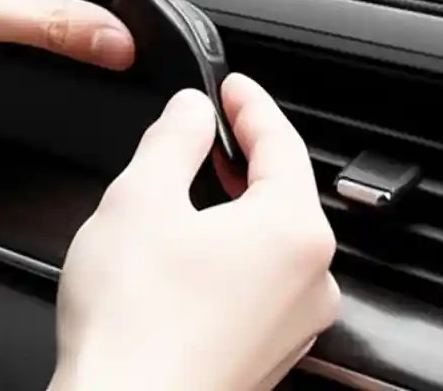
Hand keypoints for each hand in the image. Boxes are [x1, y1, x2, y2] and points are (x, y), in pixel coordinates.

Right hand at [50, 74, 339, 390]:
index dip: (251, 105)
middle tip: (205, 131)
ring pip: (270, 243)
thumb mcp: (140, 198)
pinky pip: (258, 286)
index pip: (282, 142)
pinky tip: (186, 258)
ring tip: (185, 194)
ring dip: (234, 210)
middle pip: (283, 194)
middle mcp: (310, 281)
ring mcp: (292, 325)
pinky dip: (230, 258)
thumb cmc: (132, 326)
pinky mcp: (267, 356)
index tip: (232, 86)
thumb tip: (191, 112)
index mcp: (293, 231)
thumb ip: (173, 138)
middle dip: (242, 158)